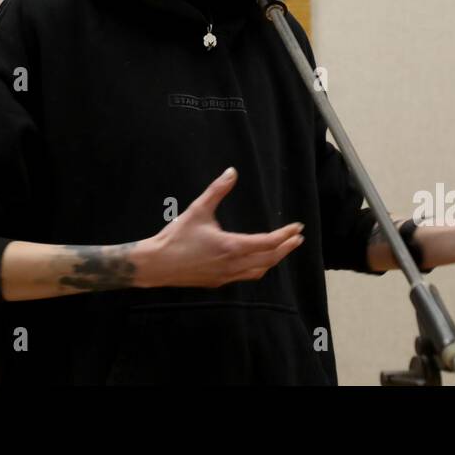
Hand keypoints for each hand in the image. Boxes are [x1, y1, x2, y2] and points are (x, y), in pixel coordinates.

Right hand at [139, 168, 304, 289]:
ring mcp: (226, 276)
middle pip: (269, 259)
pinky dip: (258, 268)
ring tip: (282, 249)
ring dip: (274, 260)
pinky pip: (246, 276)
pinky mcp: (218, 282)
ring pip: (259, 271)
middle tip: (298, 238)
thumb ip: (217, 190)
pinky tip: (256, 261)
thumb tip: (232, 171)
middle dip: (286, 248)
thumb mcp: (198, 209)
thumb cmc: (176, 236)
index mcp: (231, 246)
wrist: (156, 264)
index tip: (297, 227)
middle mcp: (233, 265)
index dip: (285, 235)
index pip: (268, 242)